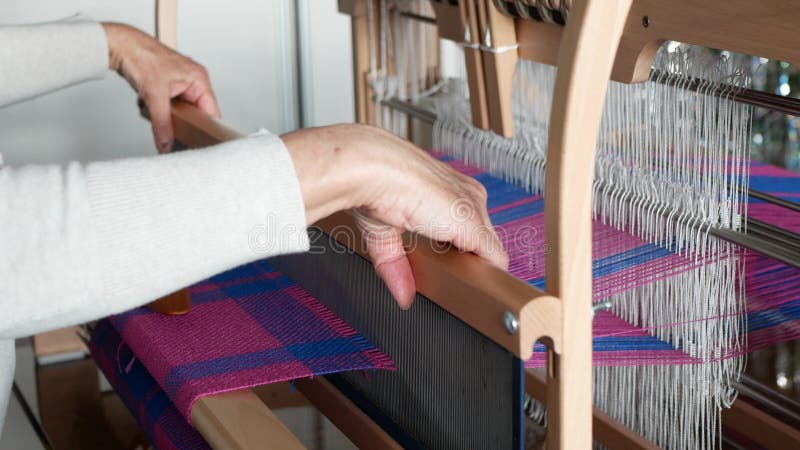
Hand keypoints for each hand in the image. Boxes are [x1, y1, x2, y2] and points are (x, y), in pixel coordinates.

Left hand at [102, 23, 219, 152]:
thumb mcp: (154, 96)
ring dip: (171, 117)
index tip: (196, 142)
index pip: (211, 112)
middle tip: (173, 133)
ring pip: (183, 112)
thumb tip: (166, 144)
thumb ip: (162, 124)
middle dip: (184, 124)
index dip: (205, 129)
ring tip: (158, 112)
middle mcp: (194, 81)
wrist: (120, 46)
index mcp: (199, 79)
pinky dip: (162, 111)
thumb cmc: (141, 57)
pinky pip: (172, 107)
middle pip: (197, 114)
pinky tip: (151, 106)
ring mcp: (182, 84)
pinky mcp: (169, 87)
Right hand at [281, 124, 508, 308]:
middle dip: (468, 262)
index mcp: (447, 189)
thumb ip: (397, 264)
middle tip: (453, 282)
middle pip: (481, 237)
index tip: (448, 268)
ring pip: (489, 248)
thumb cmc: (374, 183)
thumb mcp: (385, 232)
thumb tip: (402, 296)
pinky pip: (493, 257)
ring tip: (462, 287)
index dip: (459, 250)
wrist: (373, 170)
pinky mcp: (473, 224)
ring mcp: (472, 208)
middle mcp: (465, 194)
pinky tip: (478, 288)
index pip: (467, 225)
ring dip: (478, 269)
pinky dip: (488, 276)